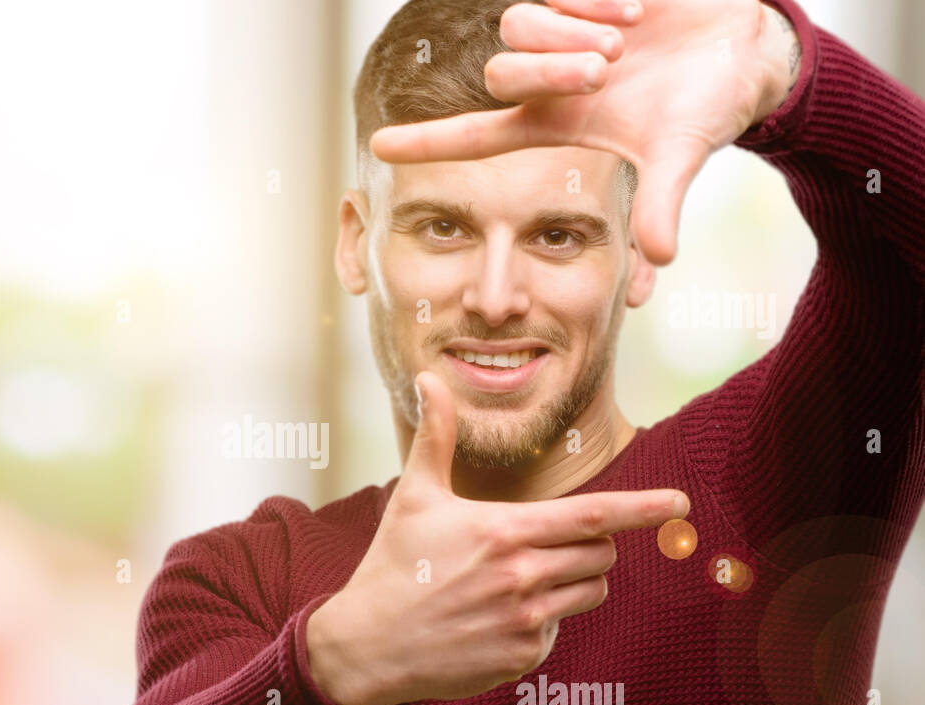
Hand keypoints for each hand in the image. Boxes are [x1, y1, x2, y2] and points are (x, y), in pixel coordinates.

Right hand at [307, 370, 689, 704]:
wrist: (368, 645)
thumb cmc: (392, 564)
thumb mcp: (415, 497)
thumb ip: (436, 436)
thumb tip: (428, 379)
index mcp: (503, 531)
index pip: (592, 515)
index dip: (642, 508)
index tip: (679, 502)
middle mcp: (522, 576)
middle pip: (600, 554)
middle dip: (587, 545)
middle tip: (538, 545)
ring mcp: (525, 621)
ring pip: (591, 592)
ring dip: (572, 582)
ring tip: (517, 581)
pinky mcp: (523, 657)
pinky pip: (562, 630)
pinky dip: (542, 621)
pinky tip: (497, 619)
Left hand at [369, 0, 798, 265]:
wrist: (746, 48)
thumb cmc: (706, 106)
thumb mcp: (679, 157)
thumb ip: (661, 204)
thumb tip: (659, 260)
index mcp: (556, 124)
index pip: (474, 136)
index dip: (427, 144)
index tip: (376, 150)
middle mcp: (545, 80)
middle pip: (500, 74)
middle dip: (550, 69)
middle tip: (608, 69)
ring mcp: (559, 33)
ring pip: (517, 25)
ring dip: (571, 33)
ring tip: (627, 37)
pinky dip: (596, 0)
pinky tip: (638, 7)